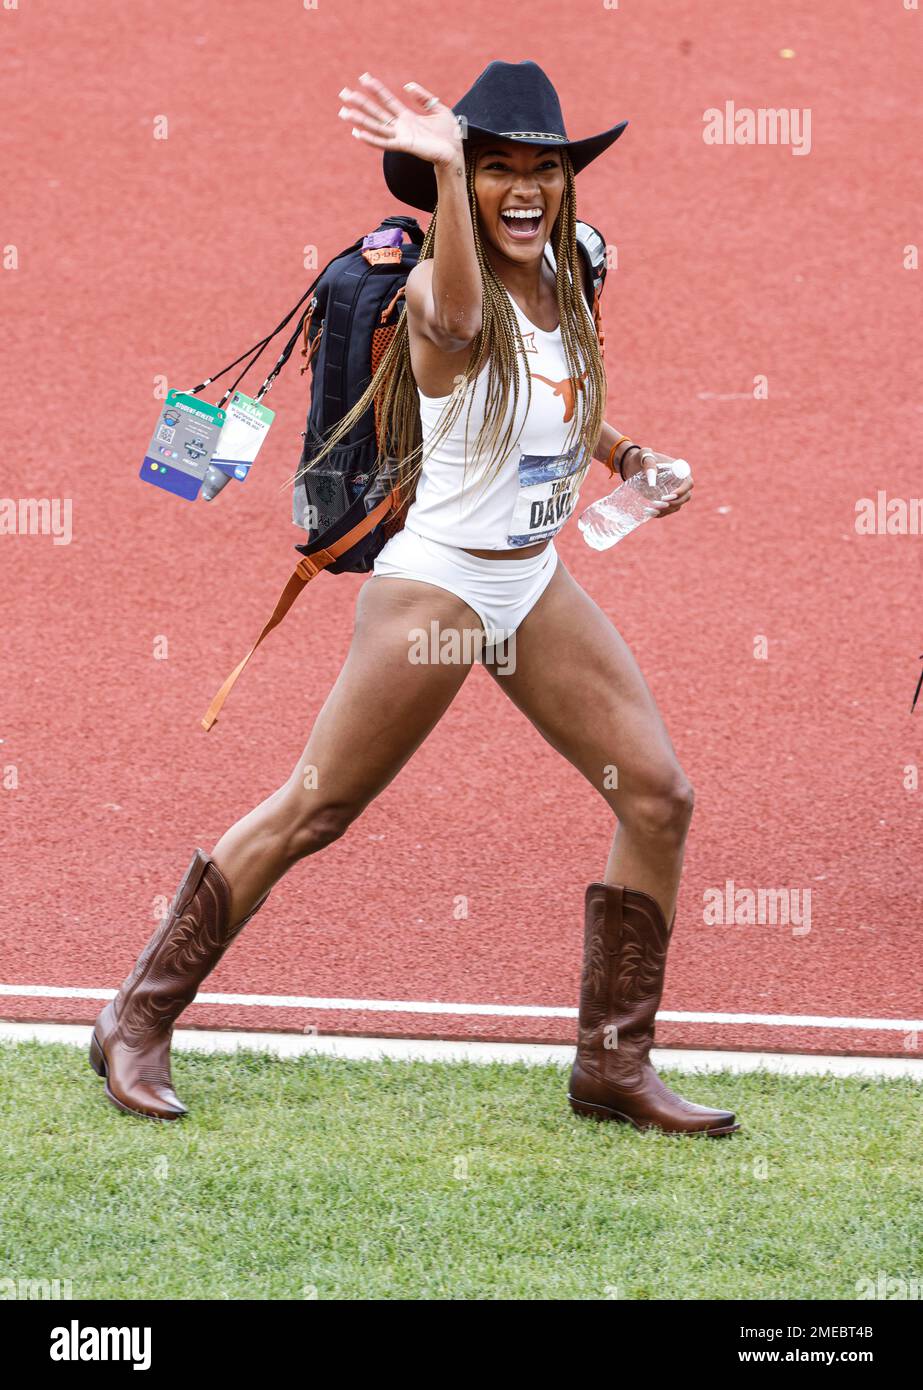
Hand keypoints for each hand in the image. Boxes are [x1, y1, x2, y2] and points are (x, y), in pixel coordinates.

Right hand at [338, 73, 462, 167]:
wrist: (455, 153)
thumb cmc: (449, 134)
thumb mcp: (438, 108)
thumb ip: (423, 97)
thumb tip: (407, 85)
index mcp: (407, 117)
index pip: (387, 100)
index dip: (375, 88)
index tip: (363, 78)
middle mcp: (400, 127)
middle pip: (375, 112)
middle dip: (359, 102)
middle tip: (343, 93)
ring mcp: (400, 137)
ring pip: (375, 127)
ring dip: (359, 120)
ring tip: (343, 112)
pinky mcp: (404, 146)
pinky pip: (384, 143)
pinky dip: (370, 139)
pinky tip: (357, 134)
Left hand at [622, 446, 693, 516]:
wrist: (633, 466)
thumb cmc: (641, 458)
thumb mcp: (644, 455)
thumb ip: (649, 463)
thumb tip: (652, 479)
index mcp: (679, 470)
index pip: (688, 482)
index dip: (682, 490)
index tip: (669, 495)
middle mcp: (679, 482)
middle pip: (686, 497)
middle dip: (674, 503)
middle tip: (659, 503)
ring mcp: (673, 492)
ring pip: (677, 505)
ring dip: (666, 510)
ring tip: (651, 509)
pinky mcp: (665, 500)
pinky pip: (668, 510)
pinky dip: (661, 513)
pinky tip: (650, 512)